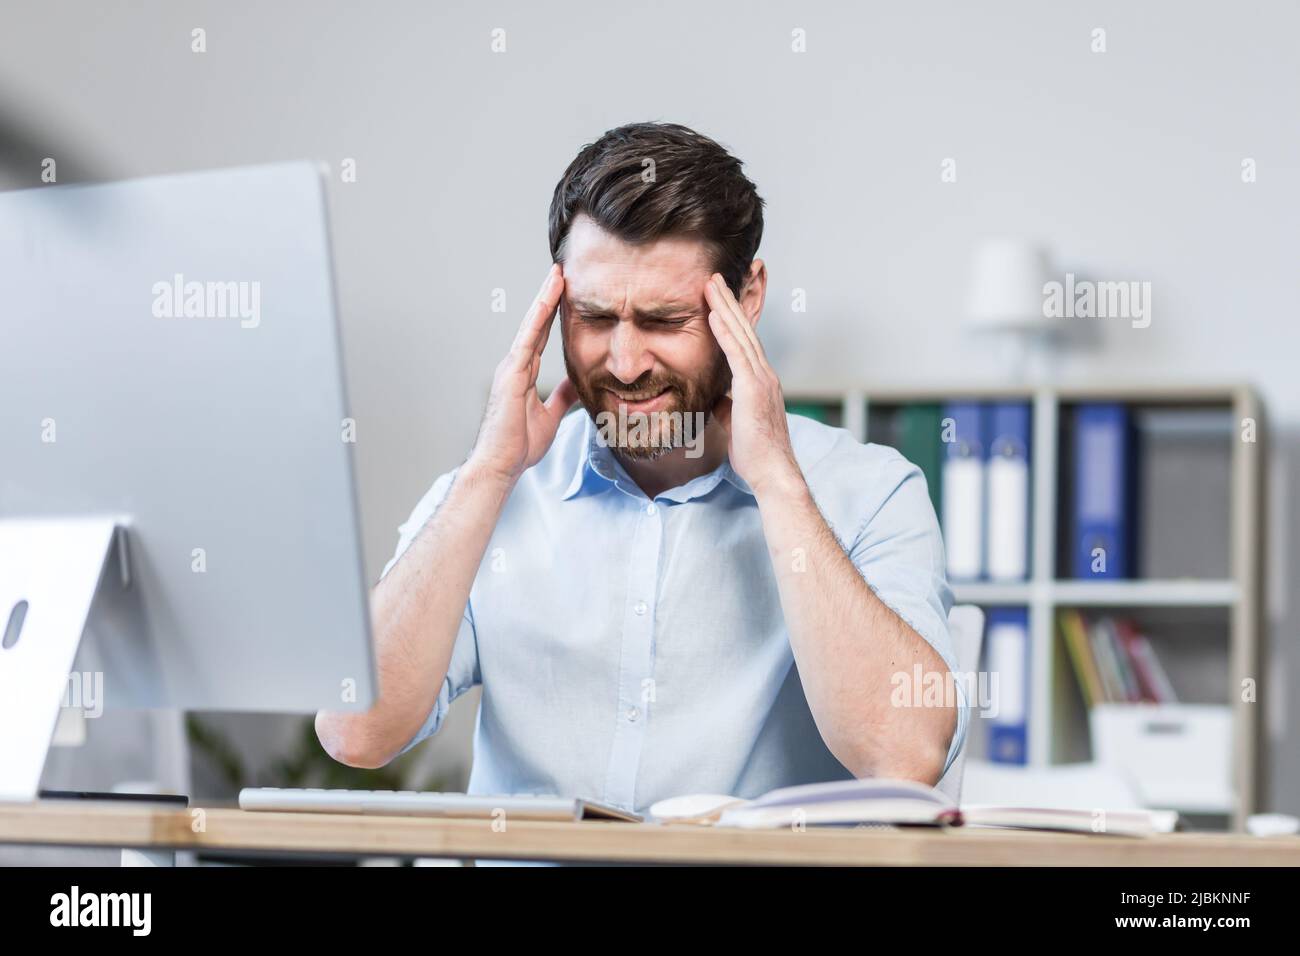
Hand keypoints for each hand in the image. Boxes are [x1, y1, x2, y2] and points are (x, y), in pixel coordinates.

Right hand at [467, 263, 577, 484]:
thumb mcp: (550, 416)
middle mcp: (515, 365)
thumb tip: (576, 384)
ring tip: (559, 273)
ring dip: (545, 298)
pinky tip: (549, 298)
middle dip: (549, 297)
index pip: (542, 336)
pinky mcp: (511, 373)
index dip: (554, 314)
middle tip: (562, 270)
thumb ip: (561, 398)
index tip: (566, 292)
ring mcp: (511, 367)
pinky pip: (528, 338)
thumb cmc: (519, 445)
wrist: (501, 465)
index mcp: (524, 374)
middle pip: (536, 323)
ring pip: (531, 324)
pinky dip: (539, 317)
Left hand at [704, 273, 802, 497]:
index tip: (719, 298)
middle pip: (744, 330)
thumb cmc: (755, 453)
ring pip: (741, 335)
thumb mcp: (735, 423)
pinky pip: (737, 354)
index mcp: (760, 381)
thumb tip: (716, 399)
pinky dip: (725, 332)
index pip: (743, 342)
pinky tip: (714, 314)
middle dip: (729, 302)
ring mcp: (761, 380)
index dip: (731, 318)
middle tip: (714, 278)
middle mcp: (765, 374)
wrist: (772, 472)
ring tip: (711, 285)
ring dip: (725, 308)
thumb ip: (727, 405)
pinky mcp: (753, 389)